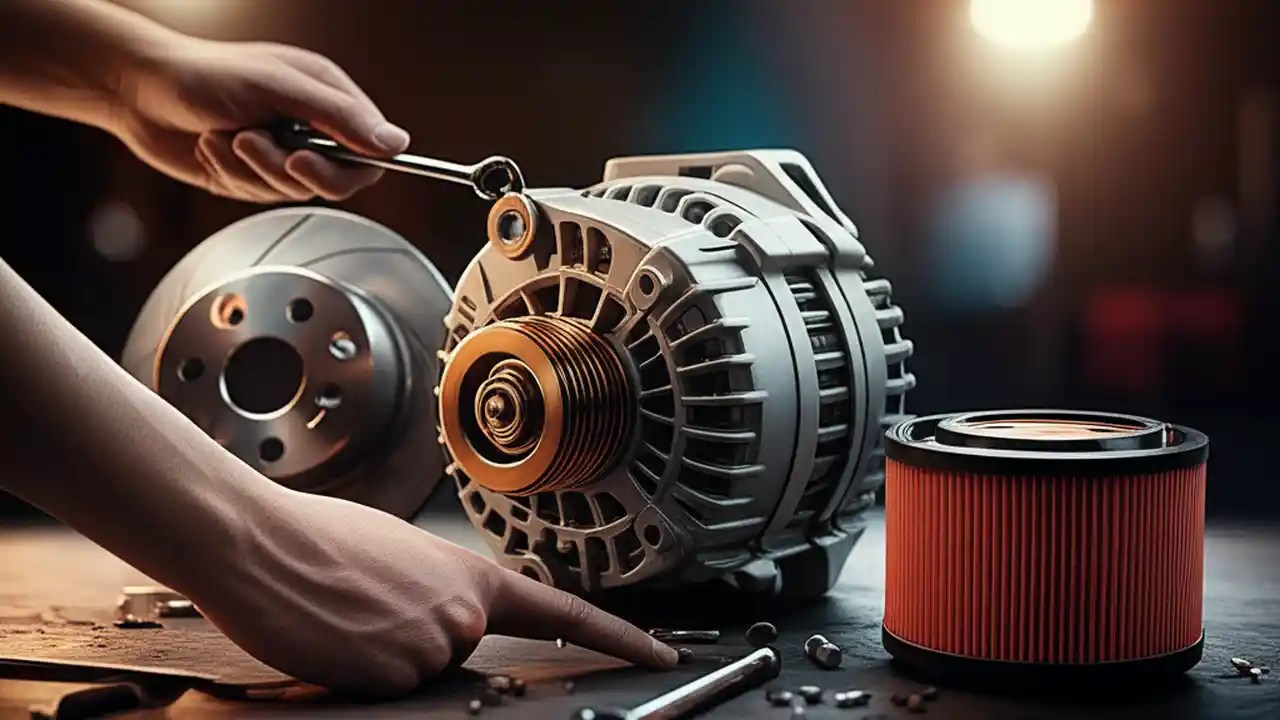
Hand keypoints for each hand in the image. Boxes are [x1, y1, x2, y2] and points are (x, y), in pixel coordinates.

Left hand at [109, 36, 407, 201]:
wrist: (137, 91)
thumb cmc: (202, 73)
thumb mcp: (277, 87)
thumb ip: (339, 116)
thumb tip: (395, 143)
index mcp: (326, 96)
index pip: (370, 147)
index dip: (351, 165)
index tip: (310, 162)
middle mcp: (311, 127)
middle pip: (337, 179)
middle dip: (292, 170)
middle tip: (263, 148)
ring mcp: (281, 154)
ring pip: (294, 191)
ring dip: (254, 168)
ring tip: (227, 136)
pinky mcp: (252, 176)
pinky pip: (259, 195)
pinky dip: (232, 175)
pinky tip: (212, 146)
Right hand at [187, 486, 678, 696]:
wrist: (261, 543)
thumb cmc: (320, 538)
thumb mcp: (403, 552)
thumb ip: (441, 587)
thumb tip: (441, 613)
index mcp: (474, 576)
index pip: (564, 612)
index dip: (619, 638)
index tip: (660, 654)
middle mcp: (465, 616)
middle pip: (465, 652)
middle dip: (425, 637)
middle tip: (373, 605)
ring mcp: (433, 652)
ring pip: (424, 673)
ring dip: (390, 654)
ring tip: (349, 613)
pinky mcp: (394, 681)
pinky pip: (389, 689)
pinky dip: (364, 671)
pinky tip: (339, 636)